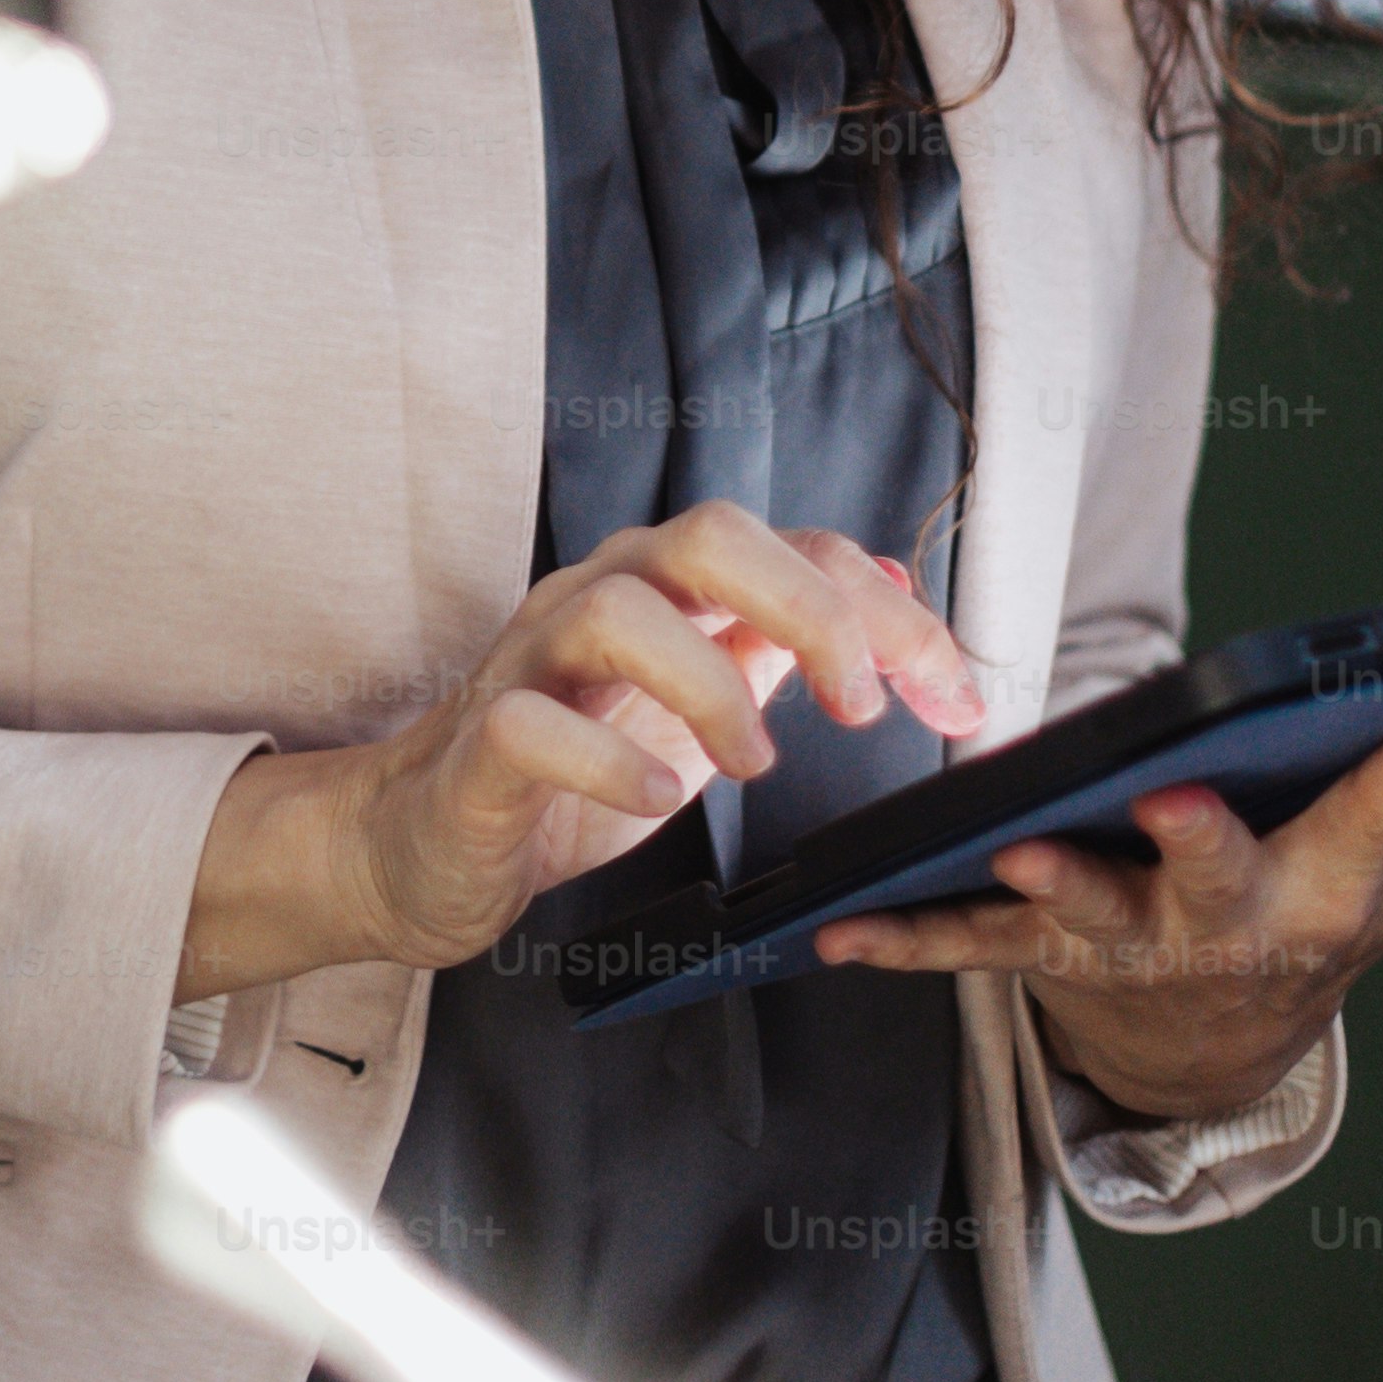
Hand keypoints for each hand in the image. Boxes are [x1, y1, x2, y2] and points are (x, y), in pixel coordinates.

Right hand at [179, 504, 986, 1000]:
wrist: (422, 843)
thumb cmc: (562, 771)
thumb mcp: (697, 704)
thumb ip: (782, 642)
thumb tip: (893, 580)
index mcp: (663, 589)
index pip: (792, 550)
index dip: (891, 612)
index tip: (960, 702)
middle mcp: (595, 599)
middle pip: (706, 538)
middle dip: (808, 608)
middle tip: (865, 706)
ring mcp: (528, 662)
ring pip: (616, 609)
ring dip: (711, 684)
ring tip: (756, 763)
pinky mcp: (477, 744)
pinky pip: (531, 721)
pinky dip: (606, 759)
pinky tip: (658, 800)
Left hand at [807, 708, 1382, 1123]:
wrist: (1208, 1049)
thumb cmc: (1317, 916)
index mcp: (1329, 889)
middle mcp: (1231, 924)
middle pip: (1226, 878)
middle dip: (1207, 846)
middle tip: (1182, 804)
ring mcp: (1131, 944)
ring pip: (1095, 918)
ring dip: (1059, 893)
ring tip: (1024, 862)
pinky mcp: (1041, 956)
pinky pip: (966, 948)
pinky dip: (903, 938)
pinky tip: (834, 928)